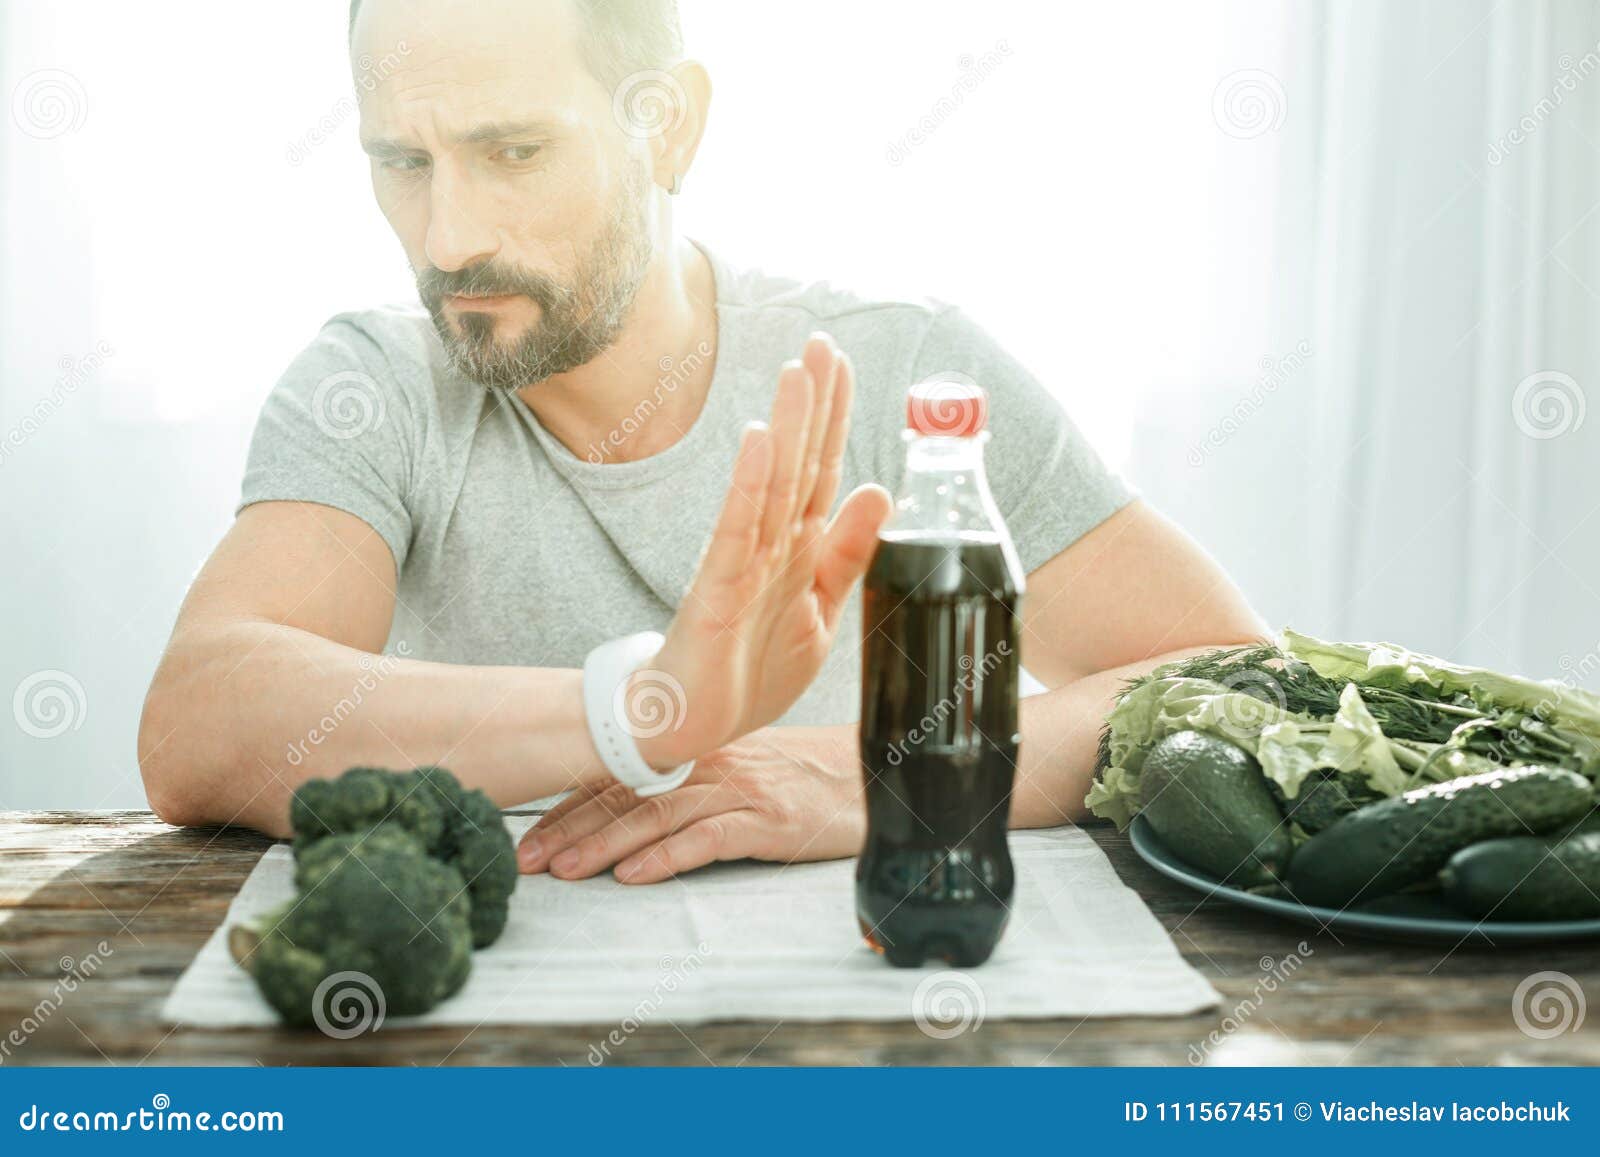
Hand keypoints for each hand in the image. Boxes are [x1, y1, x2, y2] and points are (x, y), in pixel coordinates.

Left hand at [518, 726, 864, 882]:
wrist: (868, 778)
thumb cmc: (796, 777)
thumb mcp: (734, 766)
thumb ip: (682, 777)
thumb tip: (621, 803)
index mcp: (692, 749)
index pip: (616, 774)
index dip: (567, 805)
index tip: (527, 836)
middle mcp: (707, 763)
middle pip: (625, 794)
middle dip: (569, 829)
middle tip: (526, 861)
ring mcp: (737, 789)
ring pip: (657, 815)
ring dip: (604, 845)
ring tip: (565, 872)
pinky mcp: (766, 819)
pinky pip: (709, 837)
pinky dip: (669, 857)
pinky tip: (635, 875)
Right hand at [626, 334, 891, 768]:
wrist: (690, 722)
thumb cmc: (751, 666)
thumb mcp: (820, 610)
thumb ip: (850, 552)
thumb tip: (882, 489)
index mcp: (797, 548)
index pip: (821, 470)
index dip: (834, 419)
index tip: (842, 363)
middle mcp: (769, 544)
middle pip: (798, 463)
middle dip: (812, 404)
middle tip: (821, 343)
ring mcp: (742, 563)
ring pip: (771, 485)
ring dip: (787, 429)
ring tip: (797, 375)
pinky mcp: (717, 592)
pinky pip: (735, 532)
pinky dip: (749, 487)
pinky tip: (759, 443)